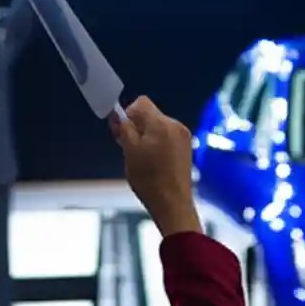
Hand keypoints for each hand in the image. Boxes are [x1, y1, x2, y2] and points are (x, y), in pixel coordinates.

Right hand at [110, 97, 201, 235]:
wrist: (173, 203)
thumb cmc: (150, 180)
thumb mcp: (130, 151)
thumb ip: (124, 129)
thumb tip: (118, 115)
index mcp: (161, 123)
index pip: (141, 102)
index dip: (128, 114)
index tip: (123, 131)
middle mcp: (175, 126)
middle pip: (150, 114)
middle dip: (137, 127)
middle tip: (130, 148)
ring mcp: (183, 137)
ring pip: (158, 127)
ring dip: (147, 137)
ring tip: (142, 159)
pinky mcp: (186, 148)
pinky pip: (167, 137)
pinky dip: (157, 144)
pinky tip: (154, 162)